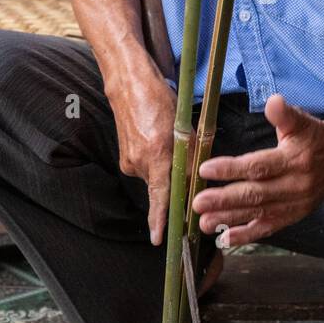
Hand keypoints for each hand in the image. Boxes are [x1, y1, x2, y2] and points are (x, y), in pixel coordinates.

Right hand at [106, 69, 186, 246]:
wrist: (127, 82)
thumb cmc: (158, 98)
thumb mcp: (182, 126)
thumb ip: (190, 155)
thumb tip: (198, 178)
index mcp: (157, 154)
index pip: (161, 196)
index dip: (160, 219)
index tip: (158, 240)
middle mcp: (140, 162)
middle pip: (163, 186)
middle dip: (175, 180)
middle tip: (182, 159)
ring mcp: (129, 160)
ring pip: (155, 175)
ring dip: (165, 167)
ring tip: (166, 141)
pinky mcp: (125, 156)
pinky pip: (146, 167)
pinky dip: (155, 160)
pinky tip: (156, 141)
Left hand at [191, 94, 323, 246]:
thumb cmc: (316, 137)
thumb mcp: (303, 121)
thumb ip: (285, 114)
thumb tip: (273, 102)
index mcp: (294, 160)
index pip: (258, 166)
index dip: (231, 169)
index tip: (205, 169)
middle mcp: (294, 186)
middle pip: (255, 194)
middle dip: (224, 200)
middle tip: (197, 203)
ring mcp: (294, 205)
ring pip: (258, 213)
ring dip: (229, 220)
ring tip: (204, 223)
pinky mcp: (292, 216)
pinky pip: (268, 228)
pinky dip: (246, 235)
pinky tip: (225, 239)